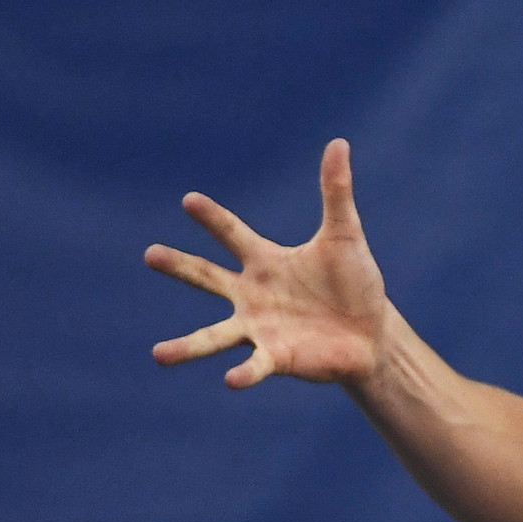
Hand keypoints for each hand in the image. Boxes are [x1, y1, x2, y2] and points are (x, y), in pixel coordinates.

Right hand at [144, 139, 388, 388]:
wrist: (372, 334)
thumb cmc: (355, 285)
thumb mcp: (344, 236)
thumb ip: (336, 193)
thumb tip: (339, 142)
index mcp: (266, 262)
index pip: (232, 234)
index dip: (212, 218)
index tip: (189, 199)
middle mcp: (253, 295)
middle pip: (207, 278)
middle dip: (180, 266)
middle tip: (150, 254)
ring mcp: (260, 328)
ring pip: (214, 337)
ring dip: (187, 347)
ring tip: (159, 355)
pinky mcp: (276, 357)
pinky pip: (254, 365)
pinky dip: (243, 372)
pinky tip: (230, 379)